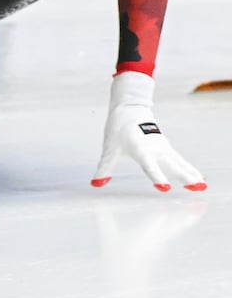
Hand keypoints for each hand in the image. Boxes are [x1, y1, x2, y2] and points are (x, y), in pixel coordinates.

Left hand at [92, 71, 205, 191]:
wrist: (129, 109)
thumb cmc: (118, 130)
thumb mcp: (109, 150)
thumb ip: (104, 168)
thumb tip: (95, 184)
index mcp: (141, 150)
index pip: (150, 166)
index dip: (157, 177)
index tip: (164, 187)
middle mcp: (155, 149)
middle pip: (172, 165)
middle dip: (184, 177)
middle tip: (196, 188)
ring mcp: (164, 148)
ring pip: (180, 163)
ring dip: (191, 174)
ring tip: (202, 187)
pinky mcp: (167, 148)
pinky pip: (180, 161)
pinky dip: (190, 169)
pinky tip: (198, 180)